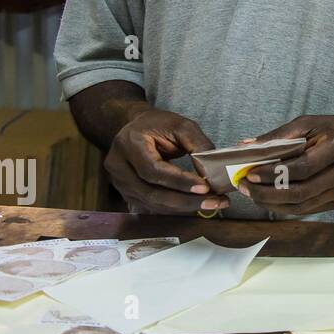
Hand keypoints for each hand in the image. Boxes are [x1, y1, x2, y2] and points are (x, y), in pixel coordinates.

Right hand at [105, 104, 223, 214]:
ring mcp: (120, 184)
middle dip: (186, 201)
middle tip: (215, 202)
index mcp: (129, 144)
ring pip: (153, 204)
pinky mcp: (127, 194)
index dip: (179, 181)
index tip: (205, 187)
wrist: (136, 128)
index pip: (154, 170)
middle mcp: (118, 167)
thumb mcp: (181, 125)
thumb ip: (197, 145)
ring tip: (212, 204)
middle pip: (152, 193)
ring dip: (184, 208)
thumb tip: (211, 172)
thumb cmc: (158, 125)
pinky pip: (152, 207)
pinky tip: (195, 206)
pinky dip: (175, 209)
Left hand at [239, 115, 333, 215]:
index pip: (303, 167)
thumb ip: (281, 134)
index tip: (250, 172)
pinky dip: (286, 207)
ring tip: (253, 194)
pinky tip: (271, 200)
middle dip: (268, 192)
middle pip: (301, 192)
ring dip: (273, 203)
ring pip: (303, 206)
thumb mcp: (313, 122)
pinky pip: (308, 210)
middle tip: (246, 187)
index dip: (274, 173)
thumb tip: (248, 146)